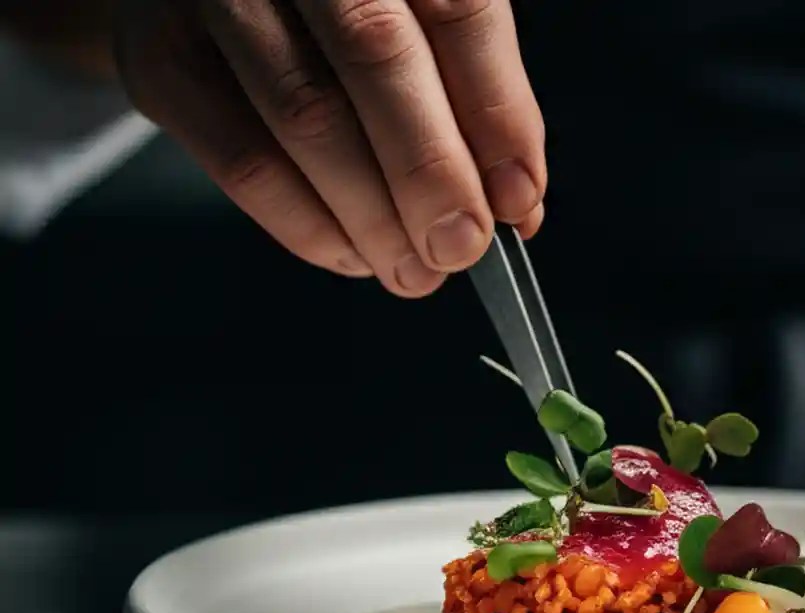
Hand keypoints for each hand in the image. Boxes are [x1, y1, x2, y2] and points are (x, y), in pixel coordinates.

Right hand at [114, 0, 545, 297]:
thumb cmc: (341, 13)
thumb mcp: (417, 22)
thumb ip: (472, 93)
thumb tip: (515, 200)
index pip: (457, 8)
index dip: (497, 114)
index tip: (519, 199)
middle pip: (375, 52)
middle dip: (431, 171)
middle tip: (461, 246)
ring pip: (306, 115)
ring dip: (375, 216)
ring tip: (415, 269)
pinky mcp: (161, 56)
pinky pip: (243, 160)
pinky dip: (310, 226)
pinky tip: (354, 253)